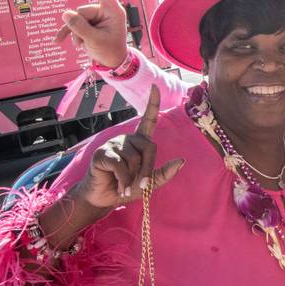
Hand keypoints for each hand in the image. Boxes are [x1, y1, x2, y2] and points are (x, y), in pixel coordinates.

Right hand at [54, 0, 131, 68]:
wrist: (111, 62)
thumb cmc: (109, 50)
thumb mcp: (95, 40)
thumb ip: (79, 27)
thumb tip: (65, 13)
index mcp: (112, 11)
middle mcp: (104, 11)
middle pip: (82, 11)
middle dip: (79, 27)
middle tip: (85, 41)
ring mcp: (95, 17)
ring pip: (75, 19)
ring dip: (75, 33)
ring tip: (81, 45)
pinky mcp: (87, 24)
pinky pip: (72, 25)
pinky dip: (68, 33)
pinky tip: (58, 41)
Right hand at [73, 85, 185, 211]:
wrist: (105, 198)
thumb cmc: (128, 188)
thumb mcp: (150, 183)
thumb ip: (165, 173)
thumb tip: (182, 160)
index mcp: (139, 142)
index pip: (148, 119)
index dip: (152, 103)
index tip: (154, 86)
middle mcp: (127, 139)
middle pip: (149, 147)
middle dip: (148, 169)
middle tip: (140, 185)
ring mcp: (114, 144)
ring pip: (134, 158)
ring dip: (133, 177)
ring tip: (125, 185)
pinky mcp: (102, 153)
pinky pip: (120, 165)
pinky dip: (123, 180)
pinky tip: (119, 186)